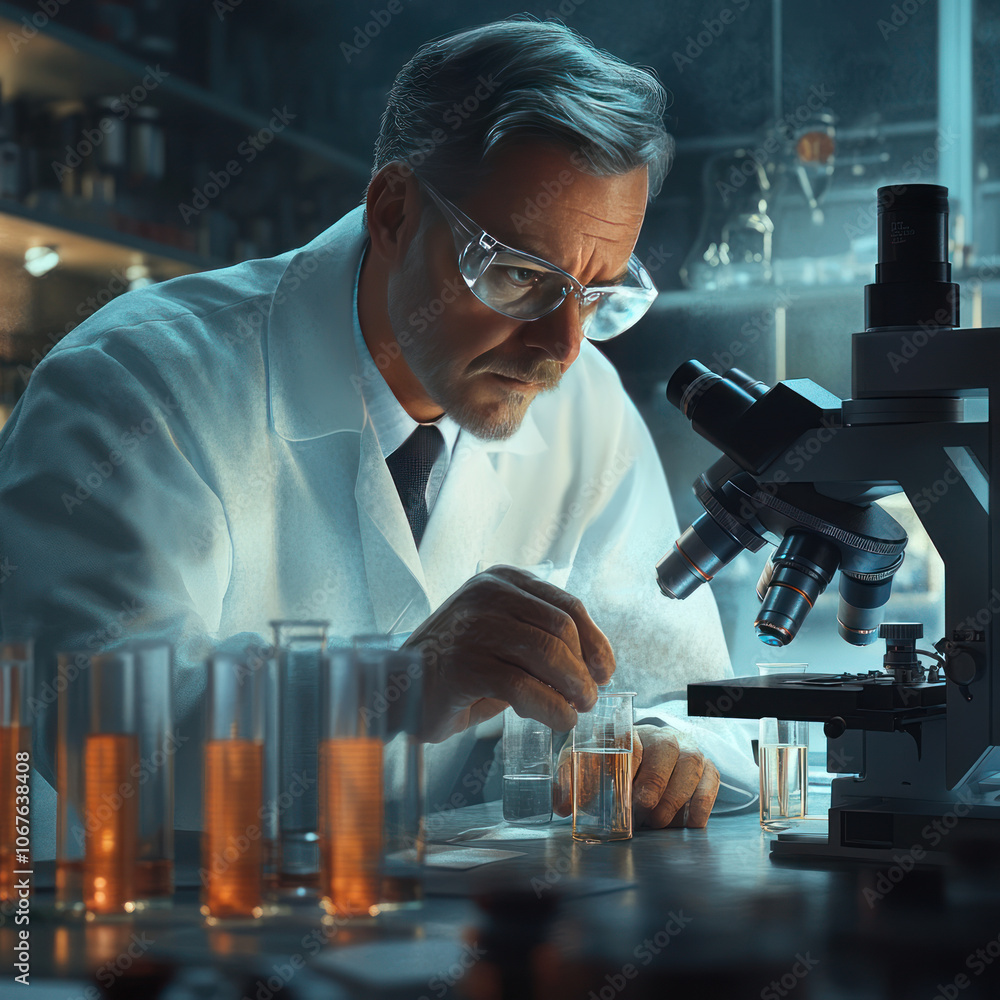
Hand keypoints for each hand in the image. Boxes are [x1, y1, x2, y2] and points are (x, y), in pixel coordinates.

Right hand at [403, 565, 614, 742]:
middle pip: (560, 628)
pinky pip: (523, 686)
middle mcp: (487, 595)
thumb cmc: (457, 665)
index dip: (594, 640)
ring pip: (546, 654)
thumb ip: (540, 638)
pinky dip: (550, 708)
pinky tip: (558, 720)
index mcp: (501, 580)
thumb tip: (594, 667)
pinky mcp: (464, 665)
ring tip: (576, 710)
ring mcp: (473, 627)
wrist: (398, 687)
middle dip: (584, 668)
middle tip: (589, 697)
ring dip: (572, 688)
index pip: (566, 605)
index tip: (605, 670)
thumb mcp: (502, 636)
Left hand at [553, 724, 720, 828]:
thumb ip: (571, 783)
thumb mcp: (587, 767)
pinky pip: (711, 779)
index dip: (629, 759)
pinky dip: (702, 802)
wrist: (646, 768)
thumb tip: (564, 807)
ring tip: (659, 821)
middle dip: (654, 779)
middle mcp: (659, 737)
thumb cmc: (612, 767)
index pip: (630, 736)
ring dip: (676, 793)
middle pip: (664, 747)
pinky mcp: (706, 768)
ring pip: (690, 761)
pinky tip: (689, 824)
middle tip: (642, 807)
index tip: (623, 786)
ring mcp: (686, 750)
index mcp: (627, 732)